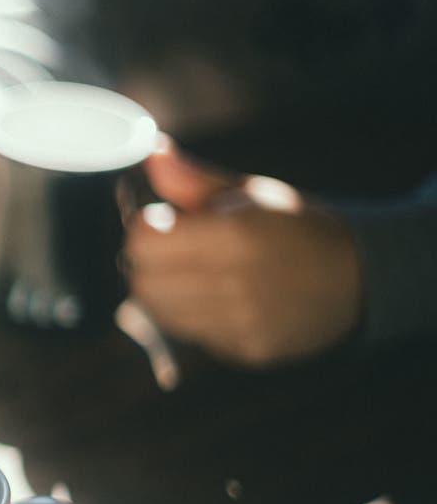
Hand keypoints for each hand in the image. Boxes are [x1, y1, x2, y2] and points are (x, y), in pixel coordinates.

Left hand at [124, 141, 363, 366]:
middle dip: (148, 264)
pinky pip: (193, 335)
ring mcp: (243, 322)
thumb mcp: (252, 193)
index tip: (158, 222)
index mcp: (235, 234)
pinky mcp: (248, 349)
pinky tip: (219, 299)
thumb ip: (193, 179)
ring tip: (194, 274)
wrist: (360, 277)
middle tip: (171, 251)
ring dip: (165, 293)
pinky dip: (193, 317)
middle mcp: (237, 283)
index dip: (143, 230)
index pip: (143, 242)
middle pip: (144, 283)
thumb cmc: (297, 227)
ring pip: (162, 313)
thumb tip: (151, 154)